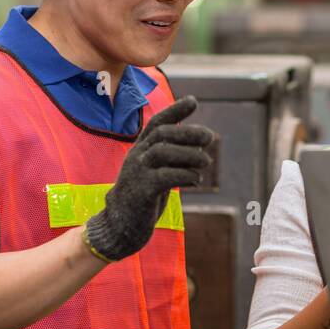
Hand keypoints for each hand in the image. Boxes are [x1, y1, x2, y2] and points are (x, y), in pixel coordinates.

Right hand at [83, 95, 214, 261]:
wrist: (119, 227)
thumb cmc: (142, 198)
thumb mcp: (155, 172)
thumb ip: (171, 158)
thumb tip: (199, 145)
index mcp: (140, 150)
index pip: (156, 123)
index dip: (174, 110)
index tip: (193, 101)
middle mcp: (136, 157)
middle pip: (163, 134)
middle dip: (189, 132)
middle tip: (210, 137)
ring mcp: (137, 173)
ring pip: (163, 152)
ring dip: (190, 154)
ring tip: (206, 162)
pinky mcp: (141, 191)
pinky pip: (165, 176)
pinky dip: (185, 175)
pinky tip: (195, 179)